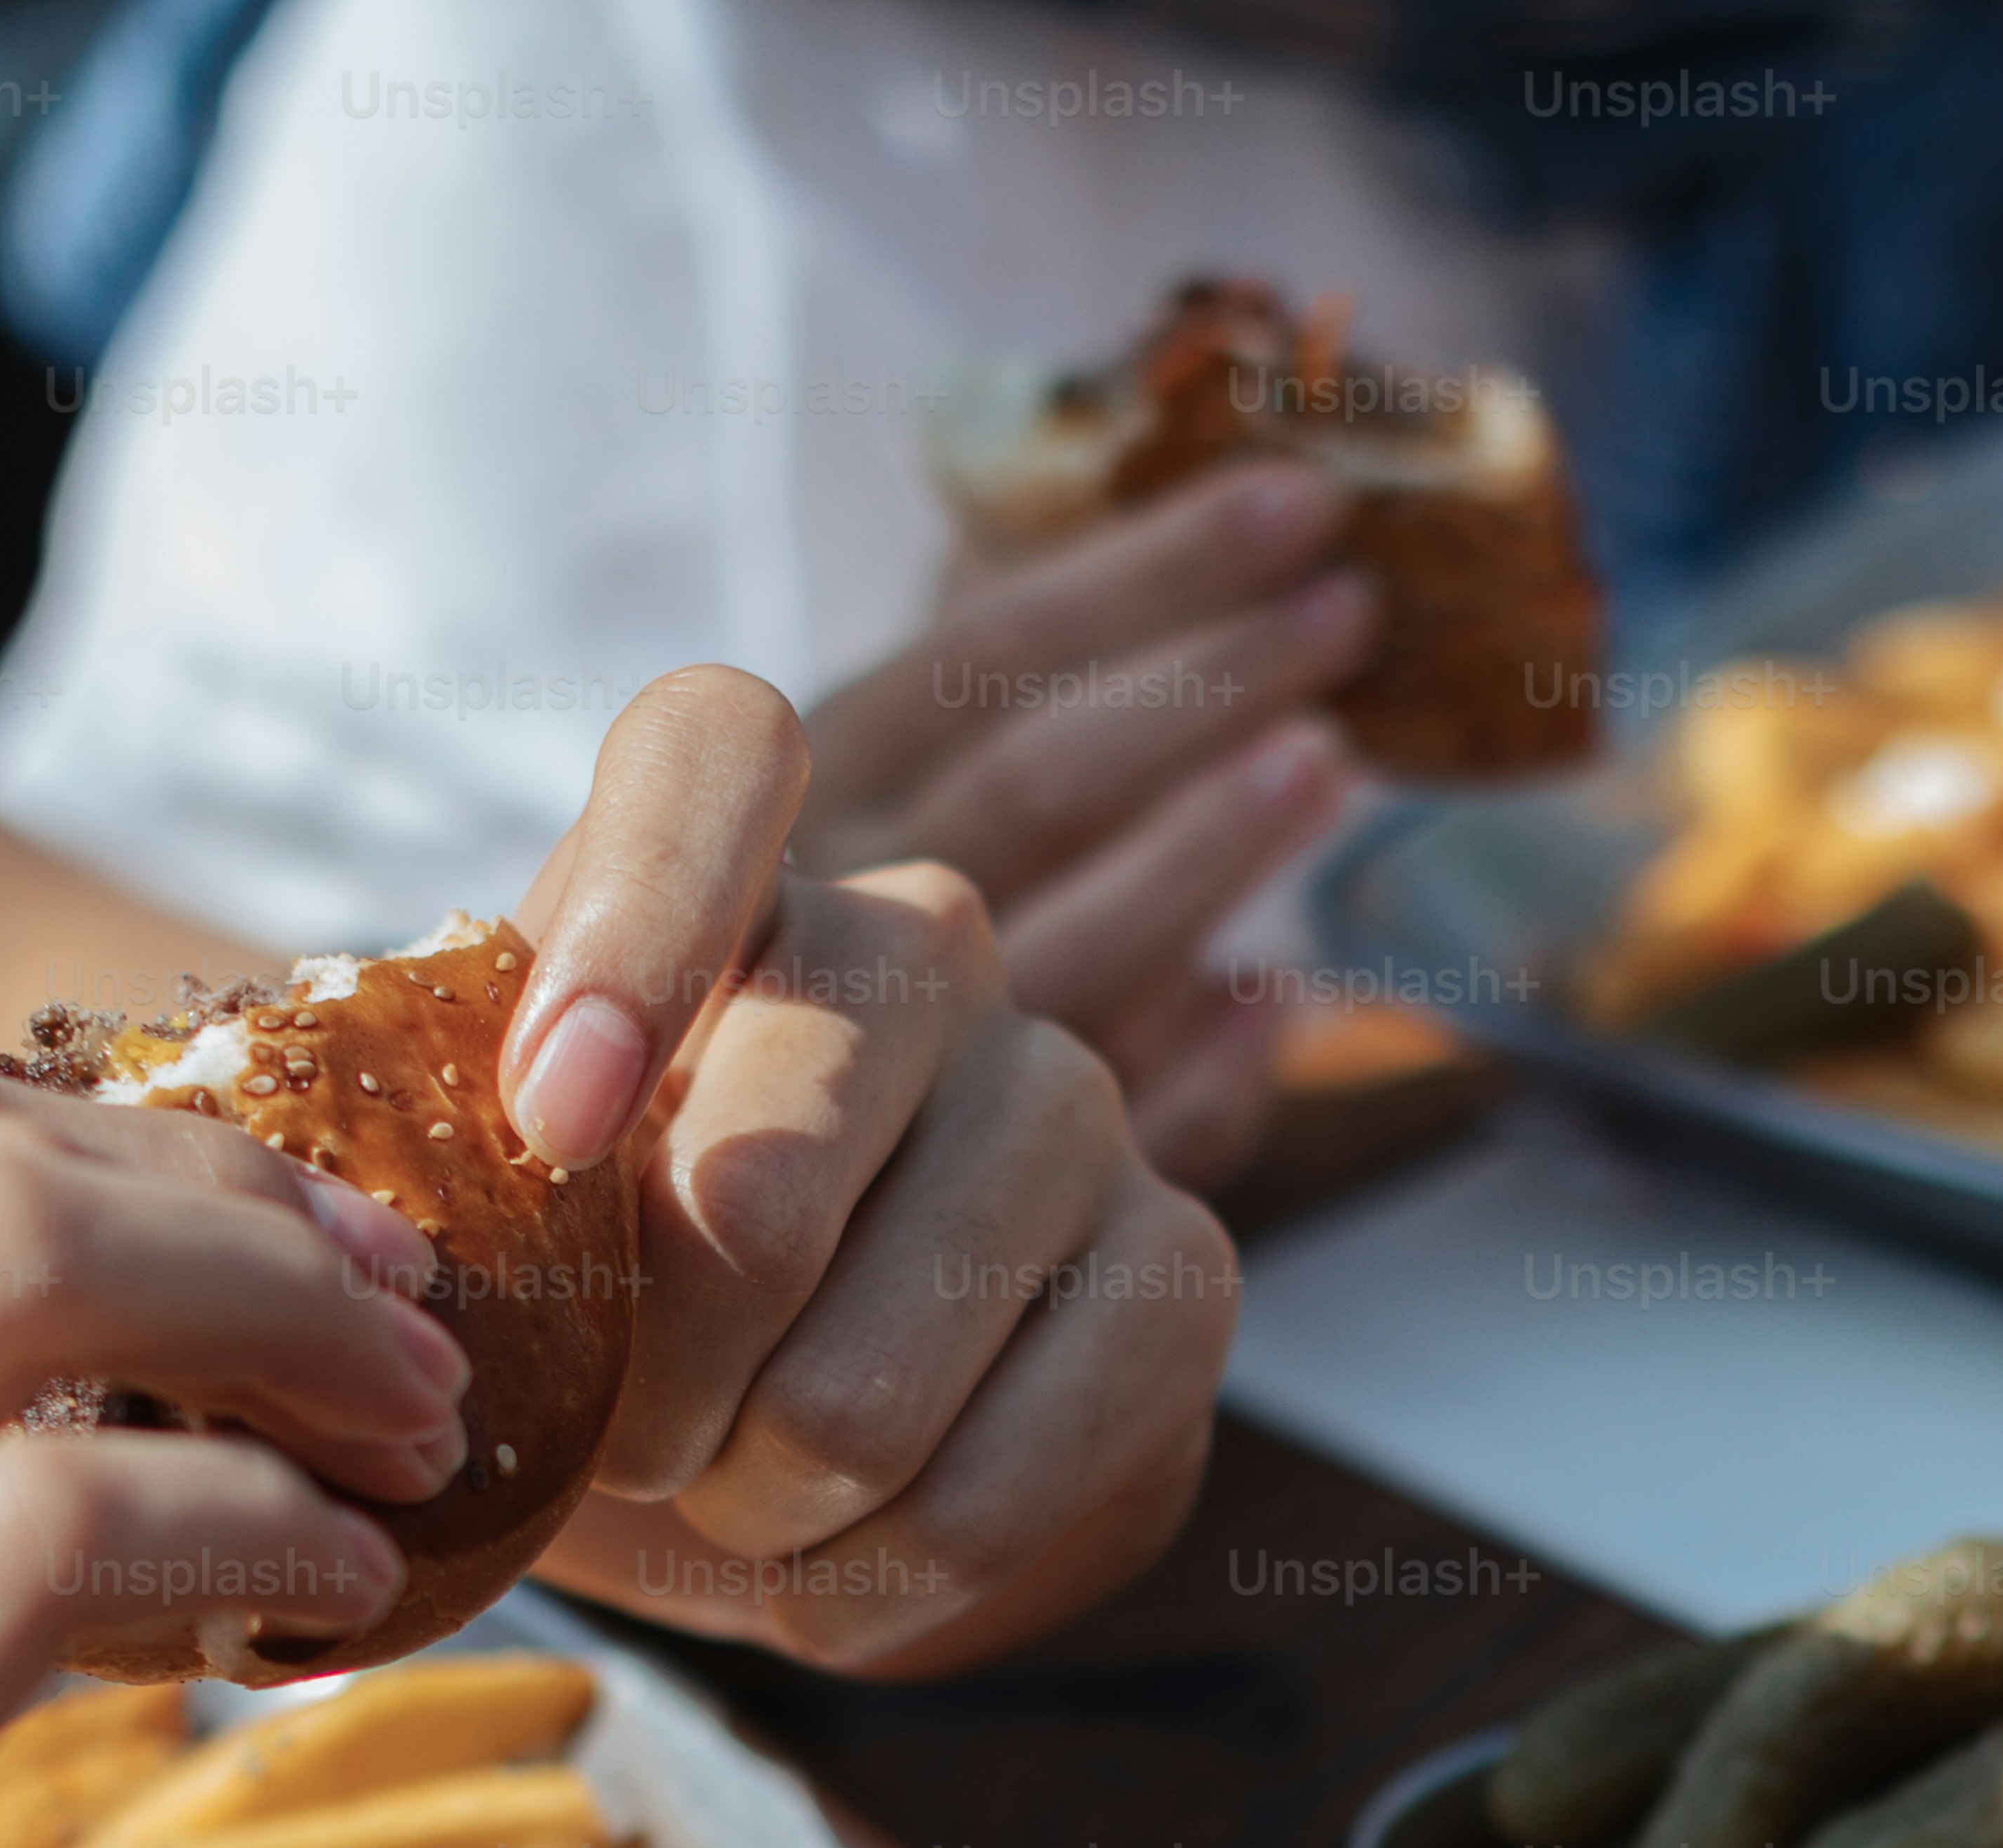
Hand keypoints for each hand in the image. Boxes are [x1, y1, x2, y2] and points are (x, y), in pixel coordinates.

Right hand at [0, 1065, 462, 1847]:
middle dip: (249, 1208)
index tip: (294, 1247)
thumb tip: (7, 1426)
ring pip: (29, 1276)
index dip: (142, 1159)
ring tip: (406, 1446)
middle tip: (401, 1328)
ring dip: (291, 1337)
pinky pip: (66, 1536)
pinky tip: (326, 1601)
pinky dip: (254, 1532)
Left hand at [498, 667, 1242, 1677]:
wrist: (798, 1454)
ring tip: (739, 1502)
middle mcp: (924, 943)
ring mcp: (1072, 1096)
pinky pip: (988, 1496)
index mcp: (736, 880)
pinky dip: (865, 1588)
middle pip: (760, 1193)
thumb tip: (390, 1280)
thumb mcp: (491, 1226)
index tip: (554, 1122)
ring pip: (864, 1390)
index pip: (716, 753)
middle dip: (649, 1394)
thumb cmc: (609, 1309)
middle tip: (629, 1448)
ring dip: (754, 1511)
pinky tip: (833, 1571)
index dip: (634, 929)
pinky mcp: (1182, 1269)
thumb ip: (436, 1192)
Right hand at [798, 463, 1375, 1186]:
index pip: (987, 654)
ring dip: (1218, 850)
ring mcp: (883, 1068)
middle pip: (1045, 782)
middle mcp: (817, 914)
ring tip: (1331, 755)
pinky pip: (1115, 1130)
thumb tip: (1141, 485)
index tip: (1299, 501)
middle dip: (1211, 682)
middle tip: (1352, 609)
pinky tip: (1279, 996)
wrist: (650, 1194)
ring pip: (1083, 951)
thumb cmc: (788, 926)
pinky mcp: (952, 1206)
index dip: (1151, 571)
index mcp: (797, 784)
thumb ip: (980, 638)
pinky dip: (1212, 1066)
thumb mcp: (860, 753)